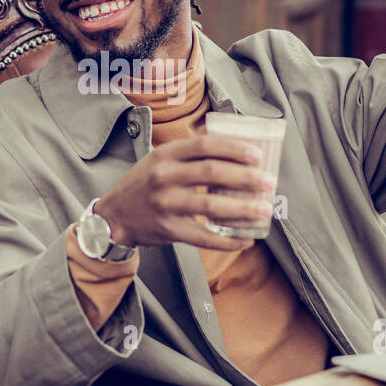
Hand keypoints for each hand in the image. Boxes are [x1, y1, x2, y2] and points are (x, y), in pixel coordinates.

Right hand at [94, 135, 276, 251]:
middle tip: (269, 182)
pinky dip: (227, 240)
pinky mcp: (168, 229)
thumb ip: (191, 152)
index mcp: (166, 154)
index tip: (257, 155)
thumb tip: (235, 146)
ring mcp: (166, 204)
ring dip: (243, 208)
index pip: (205, 145)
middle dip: (246, 177)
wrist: (116, 215)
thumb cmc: (146, 183)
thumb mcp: (160, 159)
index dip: (234, 148)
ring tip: (264, 209)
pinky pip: (204, 237)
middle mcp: (164, 177)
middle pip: (213, 173)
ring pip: (212, 205)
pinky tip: (246, 239)